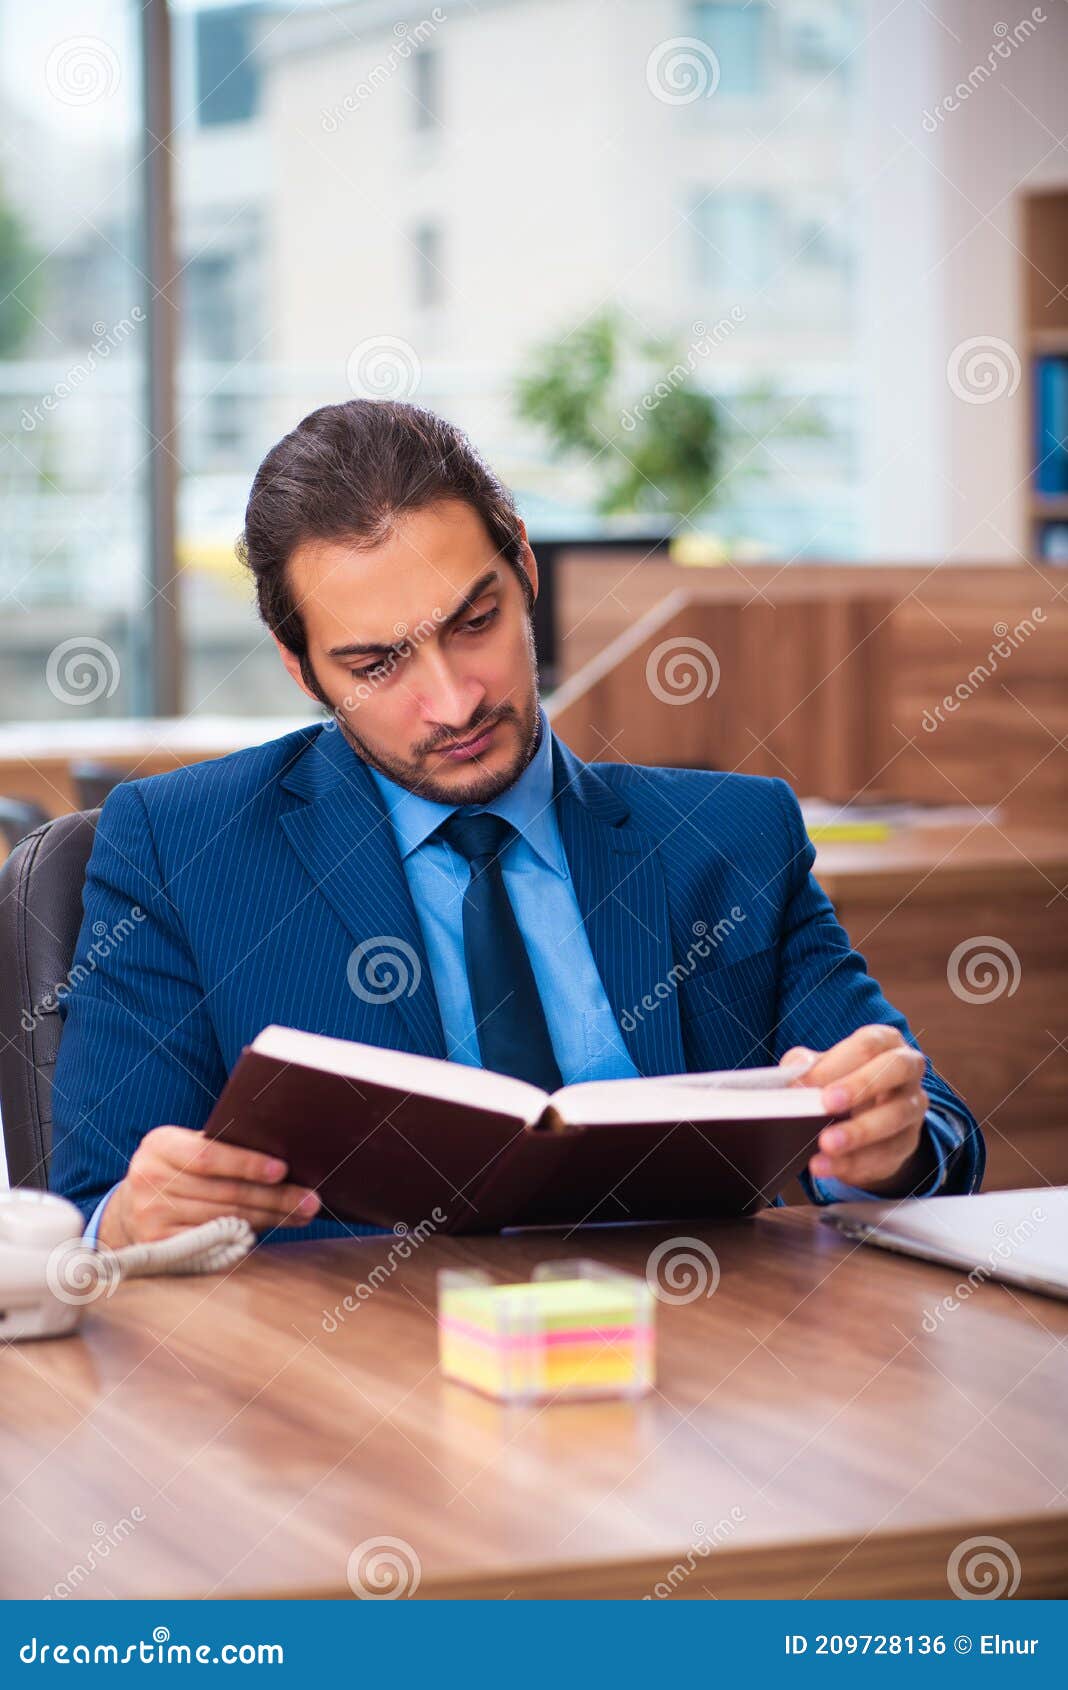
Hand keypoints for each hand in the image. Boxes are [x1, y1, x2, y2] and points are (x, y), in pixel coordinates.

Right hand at [97, 1126, 320, 1246]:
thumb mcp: (188, 1147)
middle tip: (311, 1200)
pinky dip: (243, 1236)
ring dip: (269, 1218)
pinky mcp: (158, 1245)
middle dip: (274, 1197)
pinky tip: (269, 1230)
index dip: (246, 1163)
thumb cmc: (179, 1171)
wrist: (131, 1208)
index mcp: (160, 1145)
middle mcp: (148, 1179)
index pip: (207, 1155)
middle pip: (223, 1192)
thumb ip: (223, 1147)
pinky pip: (212, 1242)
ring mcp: (150, 1216)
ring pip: (224, 1218)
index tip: (282, 1170)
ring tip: (301, 1214)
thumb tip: (283, 1158)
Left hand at [780, 1025, 932, 1196]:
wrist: (863, 1119)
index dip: (837, 1063)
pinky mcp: (908, 1143)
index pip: (867, 1044)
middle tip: (826, 1105)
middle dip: (861, 1086)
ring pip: (896, 1116)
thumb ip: (807, 1064)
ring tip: (826, 1145)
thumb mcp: (821, 1066)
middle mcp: (908, 1069)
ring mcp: (913, 1106)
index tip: (807, 1084)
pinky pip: (887, 1154)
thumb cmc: (840, 1080)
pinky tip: (827, 1166)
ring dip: (859, 1133)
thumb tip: (796, 1069)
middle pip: (895, 1069)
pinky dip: (854, 1162)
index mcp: (885, 1041)